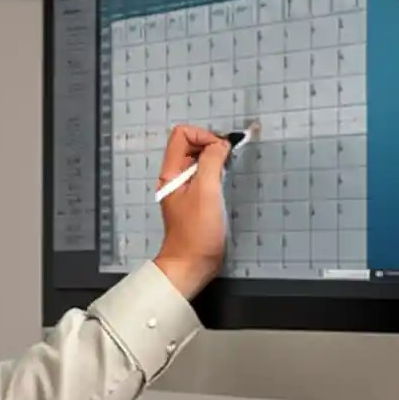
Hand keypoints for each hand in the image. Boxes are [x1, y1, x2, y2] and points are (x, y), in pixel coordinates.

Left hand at [153, 124, 231, 298]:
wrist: (192, 264)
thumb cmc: (195, 234)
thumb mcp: (206, 191)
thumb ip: (211, 162)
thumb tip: (220, 144)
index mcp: (171, 172)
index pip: (182, 135)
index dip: (203, 136)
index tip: (220, 149)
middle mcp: (175, 178)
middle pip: (191, 145)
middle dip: (211, 146)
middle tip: (227, 159)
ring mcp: (185, 189)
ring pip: (200, 161)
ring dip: (216, 161)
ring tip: (226, 173)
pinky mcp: (196, 200)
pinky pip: (206, 177)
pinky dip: (217, 175)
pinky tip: (225, 186)